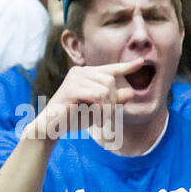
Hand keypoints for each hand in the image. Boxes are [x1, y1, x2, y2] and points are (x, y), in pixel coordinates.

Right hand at [27, 59, 144, 143]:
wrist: (49, 128)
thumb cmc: (72, 118)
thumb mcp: (97, 110)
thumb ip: (114, 101)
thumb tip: (131, 92)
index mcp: (85, 74)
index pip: (110, 70)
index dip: (126, 67)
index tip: (141, 62)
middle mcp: (79, 72)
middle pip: (110, 80)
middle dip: (113, 100)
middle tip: (106, 116)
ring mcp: (74, 79)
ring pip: (105, 89)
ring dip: (107, 107)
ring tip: (100, 120)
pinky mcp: (71, 89)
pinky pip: (97, 96)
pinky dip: (101, 109)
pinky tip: (97, 119)